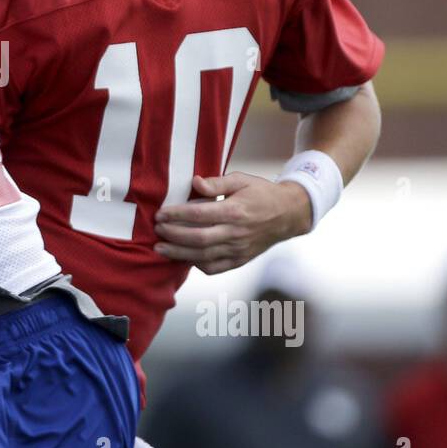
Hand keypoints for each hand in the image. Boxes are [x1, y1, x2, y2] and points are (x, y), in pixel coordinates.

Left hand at [152, 172, 311, 274]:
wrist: (289, 214)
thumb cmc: (262, 194)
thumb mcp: (242, 180)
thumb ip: (217, 182)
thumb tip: (194, 182)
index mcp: (235, 211)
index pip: (200, 215)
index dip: (177, 215)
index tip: (160, 213)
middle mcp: (236, 233)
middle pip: (198, 239)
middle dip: (173, 235)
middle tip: (157, 229)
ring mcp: (239, 249)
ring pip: (204, 256)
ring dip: (179, 253)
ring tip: (160, 248)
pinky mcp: (241, 260)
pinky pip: (215, 268)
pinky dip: (197, 265)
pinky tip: (184, 257)